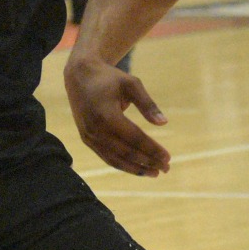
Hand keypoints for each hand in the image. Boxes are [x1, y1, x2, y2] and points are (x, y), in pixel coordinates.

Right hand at [64, 58, 170, 176]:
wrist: (80, 76)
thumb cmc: (110, 78)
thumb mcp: (132, 84)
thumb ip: (147, 104)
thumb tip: (164, 123)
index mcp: (106, 114)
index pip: (134, 138)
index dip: (152, 149)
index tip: (168, 157)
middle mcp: (96, 129)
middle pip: (126, 152)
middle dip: (148, 162)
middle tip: (166, 168)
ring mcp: (89, 136)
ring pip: (115, 159)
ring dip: (136, 168)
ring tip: (155, 173)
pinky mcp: (86, 139)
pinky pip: (106, 157)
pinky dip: (123, 165)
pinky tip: (138, 168)